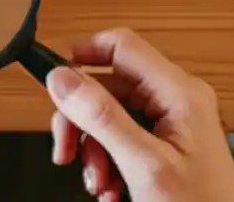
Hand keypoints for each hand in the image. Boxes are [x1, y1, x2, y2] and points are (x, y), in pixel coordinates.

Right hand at [46, 30, 233, 201]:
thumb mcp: (144, 165)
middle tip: (66, 152)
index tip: (54, 83)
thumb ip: (103, 118)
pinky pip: (121, 141)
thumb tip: (64, 78)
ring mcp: (172, 124)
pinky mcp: (165, 146)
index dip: (83, 57)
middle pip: (108, 87)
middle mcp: (177, 101)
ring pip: (110, 117)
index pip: (121, 46)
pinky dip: (108, 165)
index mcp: (179, 93)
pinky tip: (112, 190)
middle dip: (83, 123)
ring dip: (94, 151)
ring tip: (100, 184)